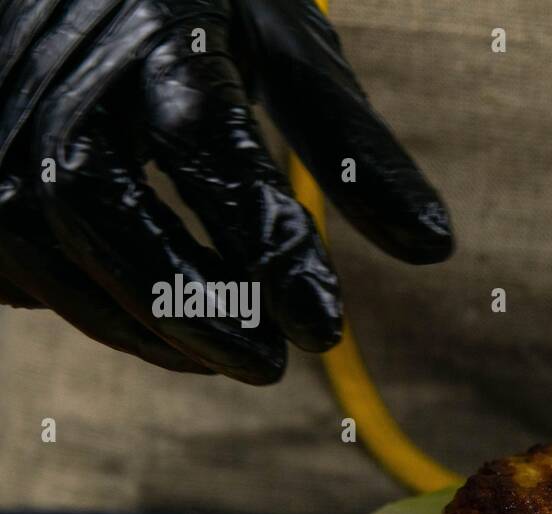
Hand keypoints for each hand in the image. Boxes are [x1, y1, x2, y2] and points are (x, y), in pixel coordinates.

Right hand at [0, 0, 452, 383]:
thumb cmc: (195, 2)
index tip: (323, 327)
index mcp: (154, 34)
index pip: (210, 154)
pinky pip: (18, 260)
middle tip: (268, 367)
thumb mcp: (281, 45)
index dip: (268, 248)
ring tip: (226, 355)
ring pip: (49, 246)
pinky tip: (155, 324)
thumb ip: (349, 144)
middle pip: (102, 211)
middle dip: (190, 305)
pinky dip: (91, 304)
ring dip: (143, 323)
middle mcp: (59, 79)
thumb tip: (436, 249)